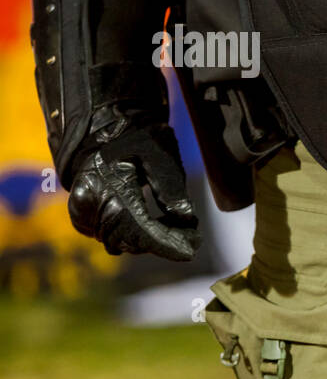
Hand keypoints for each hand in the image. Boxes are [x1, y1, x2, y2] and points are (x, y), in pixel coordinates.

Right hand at [67, 120, 200, 260]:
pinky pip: (111, 236)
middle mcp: (86, 203)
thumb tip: (187, 222)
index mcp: (105, 185)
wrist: (100, 129)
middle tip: (194, 240)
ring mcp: (81, 212)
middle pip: (129, 239)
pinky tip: (158, 229)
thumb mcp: (160, 155)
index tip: (192, 250)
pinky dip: (135, 236)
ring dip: (150, 241)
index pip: (139, 227)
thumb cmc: (134, 137)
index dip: (167, 243)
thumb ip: (171, 189)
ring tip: (181, 233)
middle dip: (163, 244)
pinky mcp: (82, 216)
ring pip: (120, 241)